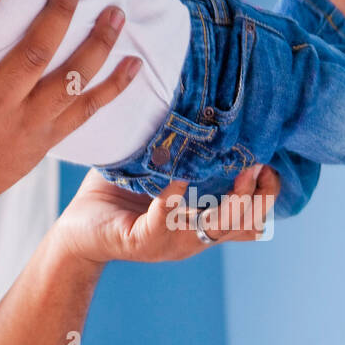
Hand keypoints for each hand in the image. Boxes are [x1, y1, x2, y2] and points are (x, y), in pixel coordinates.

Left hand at [56, 163, 279, 265]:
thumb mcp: (155, 172)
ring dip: (232, 200)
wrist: (75, 230)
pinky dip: (174, 197)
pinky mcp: (141, 241)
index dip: (267, 194)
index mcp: (200, 222)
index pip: (252, 218)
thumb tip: (197, 102)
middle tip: (257, 165)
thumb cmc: (116, 196)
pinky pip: (164, 220)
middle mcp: (192, 236)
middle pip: (247, 225)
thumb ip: (178, 150)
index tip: (268, 165)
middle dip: (260, 195)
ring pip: (216, 228)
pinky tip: (177, 176)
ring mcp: (169, 242)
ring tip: (239, 172)